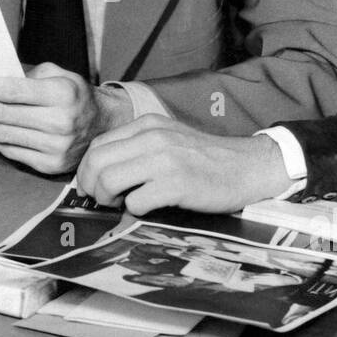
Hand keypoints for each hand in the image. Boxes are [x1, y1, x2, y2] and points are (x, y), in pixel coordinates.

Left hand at [0, 62, 132, 173]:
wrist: (104, 126)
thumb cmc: (74, 94)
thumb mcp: (58, 73)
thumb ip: (25, 75)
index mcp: (62, 94)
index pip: (11, 91)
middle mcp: (60, 123)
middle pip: (0, 114)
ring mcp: (55, 148)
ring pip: (0, 134)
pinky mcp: (49, 166)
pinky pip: (9, 151)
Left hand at [76, 115, 288, 213]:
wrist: (248, 166)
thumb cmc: (206, 159)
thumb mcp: (169, 140)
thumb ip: (138, 148)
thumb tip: (101, 173)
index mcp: (147, 125)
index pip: (98, 145)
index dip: (88, 170)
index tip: (95, 187)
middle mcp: (152, 137)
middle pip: (96, 162)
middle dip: (91, 187)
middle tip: (105, 200)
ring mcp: (165, 160)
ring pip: (108, 180)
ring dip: (108, 199)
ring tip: (122, 205)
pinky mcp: (177, 184)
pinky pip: (136, 202)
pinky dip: (134, 211)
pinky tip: (148, 209)